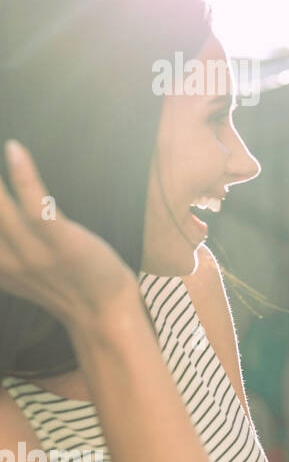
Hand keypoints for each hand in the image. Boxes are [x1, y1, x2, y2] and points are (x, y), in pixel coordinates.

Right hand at [0, 140, 136, 325]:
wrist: (105, 311)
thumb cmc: (66, 281)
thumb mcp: (21, 268)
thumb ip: (2, 246)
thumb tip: (2, 211)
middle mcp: (5, 260)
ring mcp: (33, 252)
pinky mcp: (61, 242)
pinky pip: (36, 205)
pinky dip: (23, 176)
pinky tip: (14, 150)